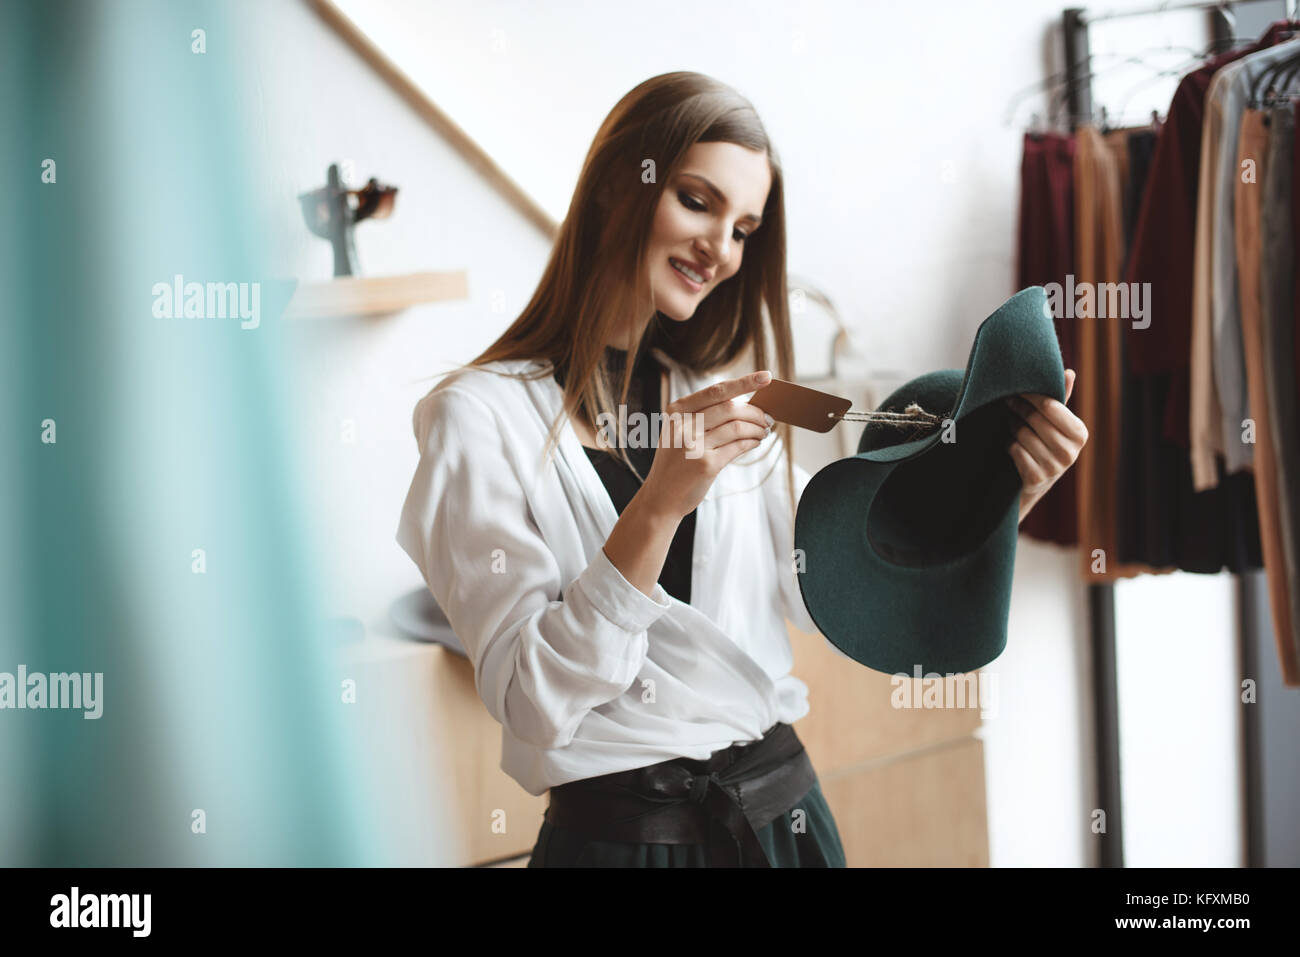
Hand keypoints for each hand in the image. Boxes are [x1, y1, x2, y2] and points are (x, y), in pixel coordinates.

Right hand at [637, 369, 773, 521]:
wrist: (660, 497)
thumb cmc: (675, 462)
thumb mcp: (678, 433)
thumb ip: (702, 416)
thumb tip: (743, 403)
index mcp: (677, 411)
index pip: (716, 391)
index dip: (744, 383)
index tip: (767, 377)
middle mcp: (683, 426)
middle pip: (730, 408)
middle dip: (755, 412)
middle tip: (768, 418)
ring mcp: (694, 445)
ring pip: (737, 427)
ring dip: (757, 428)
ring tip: (764, 431)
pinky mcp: (706, 465)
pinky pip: (738, 446)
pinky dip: (752, 442)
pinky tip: (756, 442)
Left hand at [1005, 369, 1087, 520]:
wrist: (1033, 485)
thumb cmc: (1045, 446)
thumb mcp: (1056, 424)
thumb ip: (1061, 400)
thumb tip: (1070, 372)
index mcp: (1080, 433)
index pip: (1051, 406)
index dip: (1032, 396)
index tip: (1018, 388)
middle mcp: (1071, 452)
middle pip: (1035, 419)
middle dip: (1019, 409)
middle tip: (1008, 402)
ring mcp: (1054, 467)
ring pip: (1023, 435)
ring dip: (1012, 427)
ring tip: (1011, 424)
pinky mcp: (1036, 478)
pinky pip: (1016, 451)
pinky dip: (1009, 446)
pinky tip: (1010, 444)